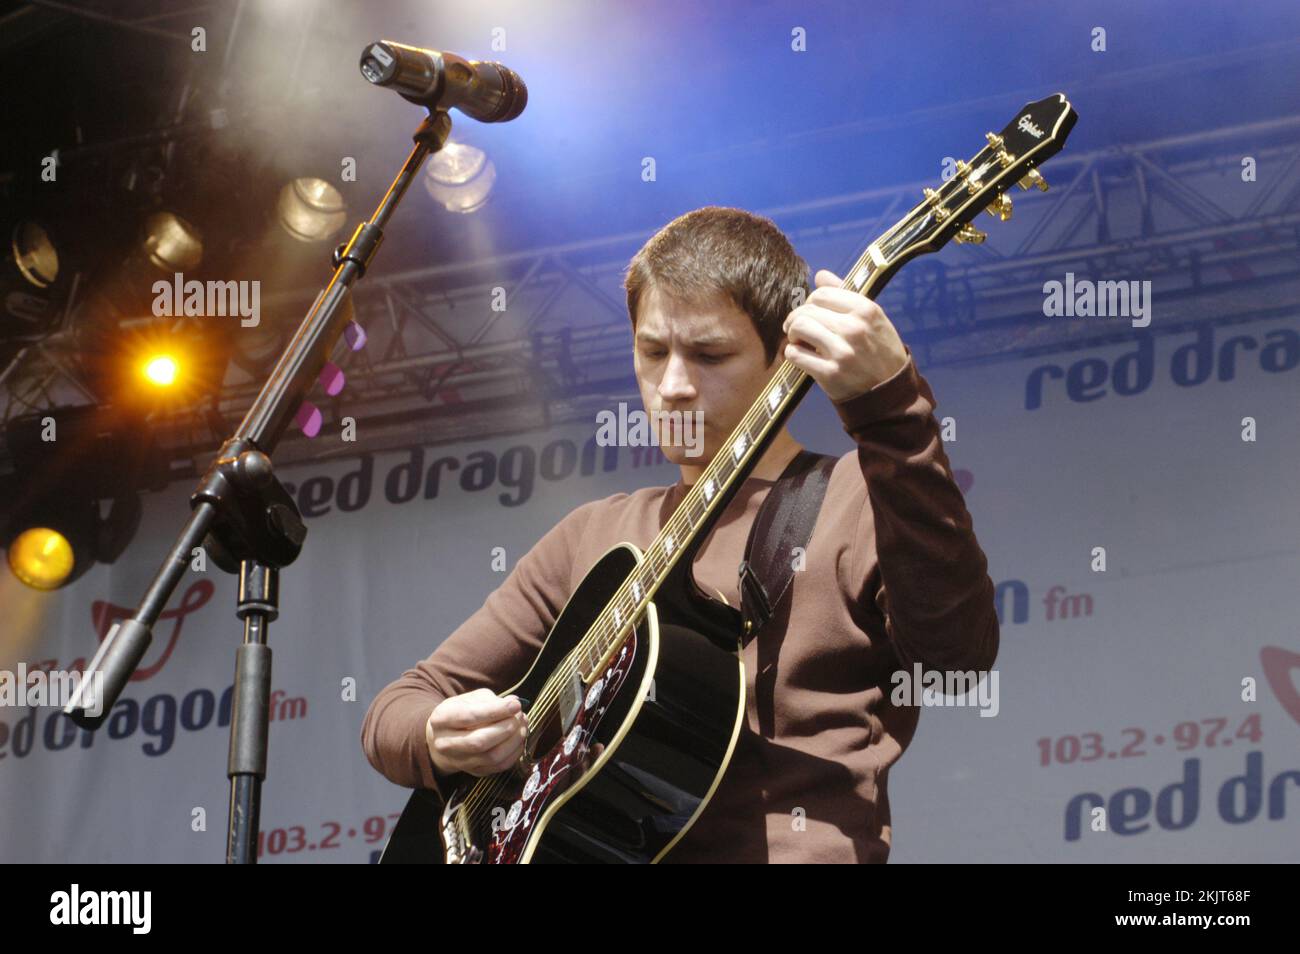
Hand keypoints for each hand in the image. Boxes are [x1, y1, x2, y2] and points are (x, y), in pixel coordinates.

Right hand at [426, 688, 528, 776]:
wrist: (443, 738)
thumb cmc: (460, 713)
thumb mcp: (468, 699)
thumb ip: (490, 700)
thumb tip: (513, 703)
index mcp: (441, 719)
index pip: (469, 716)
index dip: (496, 711)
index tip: (515, 705)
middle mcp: (446, 743)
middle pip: (479, 741)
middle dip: (506, 727)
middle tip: (519, 716)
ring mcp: (459, 761)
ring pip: (492, 756)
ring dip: (514, 740)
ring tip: (522, 725)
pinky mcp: (474, 772)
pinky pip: (499, 766)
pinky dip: (515, 752)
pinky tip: (519, 738)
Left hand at [781, 269, 908, 401]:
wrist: (889, 392)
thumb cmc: (879, 352)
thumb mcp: (872, 319)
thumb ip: (845, 295)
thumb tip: (820, 275)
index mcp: (866, 310)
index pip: (821, 293)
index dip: (811, 303)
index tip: (811, 313)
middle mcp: (854, 328)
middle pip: (806, 310)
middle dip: (796, 318)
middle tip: (798, 329)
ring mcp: (841, 352)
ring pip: (798, 328)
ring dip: (792, 334)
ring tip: (798, 341)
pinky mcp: (829, 374)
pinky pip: (795, 355)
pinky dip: (792, 354)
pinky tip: (800, 356)